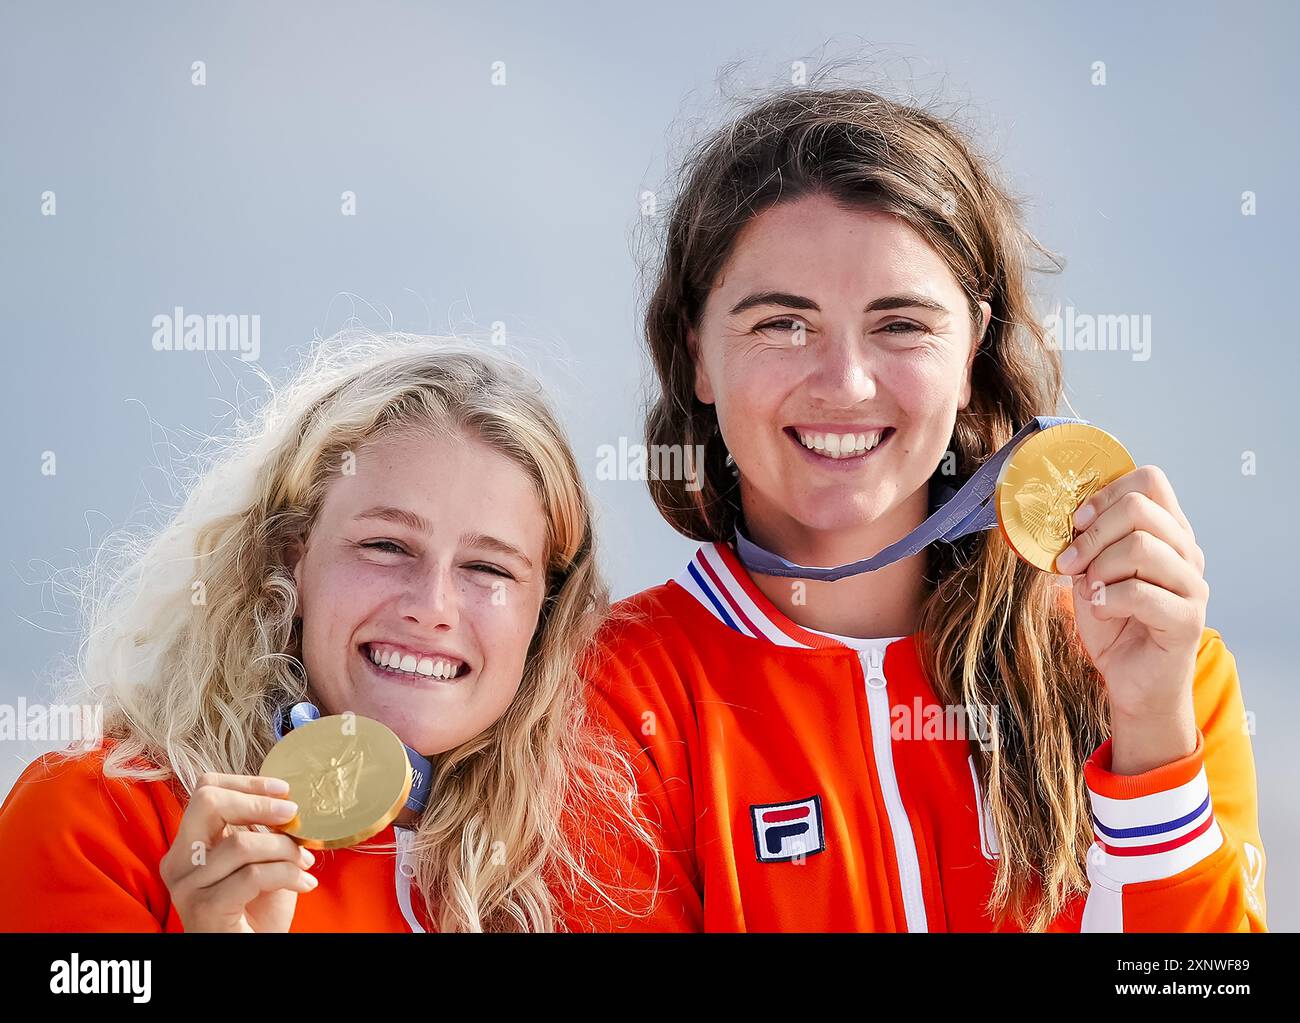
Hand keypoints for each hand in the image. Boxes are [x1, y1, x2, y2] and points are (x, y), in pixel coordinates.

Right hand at [159, 772, 317, 932]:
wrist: (252, 949)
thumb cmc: (257, 908)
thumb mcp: (260, 859)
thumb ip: (261, 829)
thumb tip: (286, 799)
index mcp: (188, 844)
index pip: (205, 790)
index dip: (247, 783)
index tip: (284, 791)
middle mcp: (178, 861)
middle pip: (208, 803)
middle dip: (258, 803)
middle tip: (293, 816)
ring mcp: (187, 886)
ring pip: (241, 843)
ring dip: (285, 849)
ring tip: (305, 863)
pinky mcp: (204, 909)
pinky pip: (252, 876)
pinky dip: (287, 874)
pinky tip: (303, 883)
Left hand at [1054, 465, 1205, 771]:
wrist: (1130, 680)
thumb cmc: (1113, 622)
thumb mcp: (1090, 572)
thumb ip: (1085, 542)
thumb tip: (1062, 516)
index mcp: (1166, 532)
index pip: (1150, 481)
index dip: (1106, 493)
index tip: (1078, 521)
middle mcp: (1186, 552)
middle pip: (1139, 509)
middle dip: (1092, 534)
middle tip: (1071, 562)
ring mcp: (1192, 585)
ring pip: (1140, 547)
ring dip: (1100, 568)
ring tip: (1090, 590)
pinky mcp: (1187, 619)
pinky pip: (1141, 592)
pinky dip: (1108, 599)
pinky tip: (1102, 610)